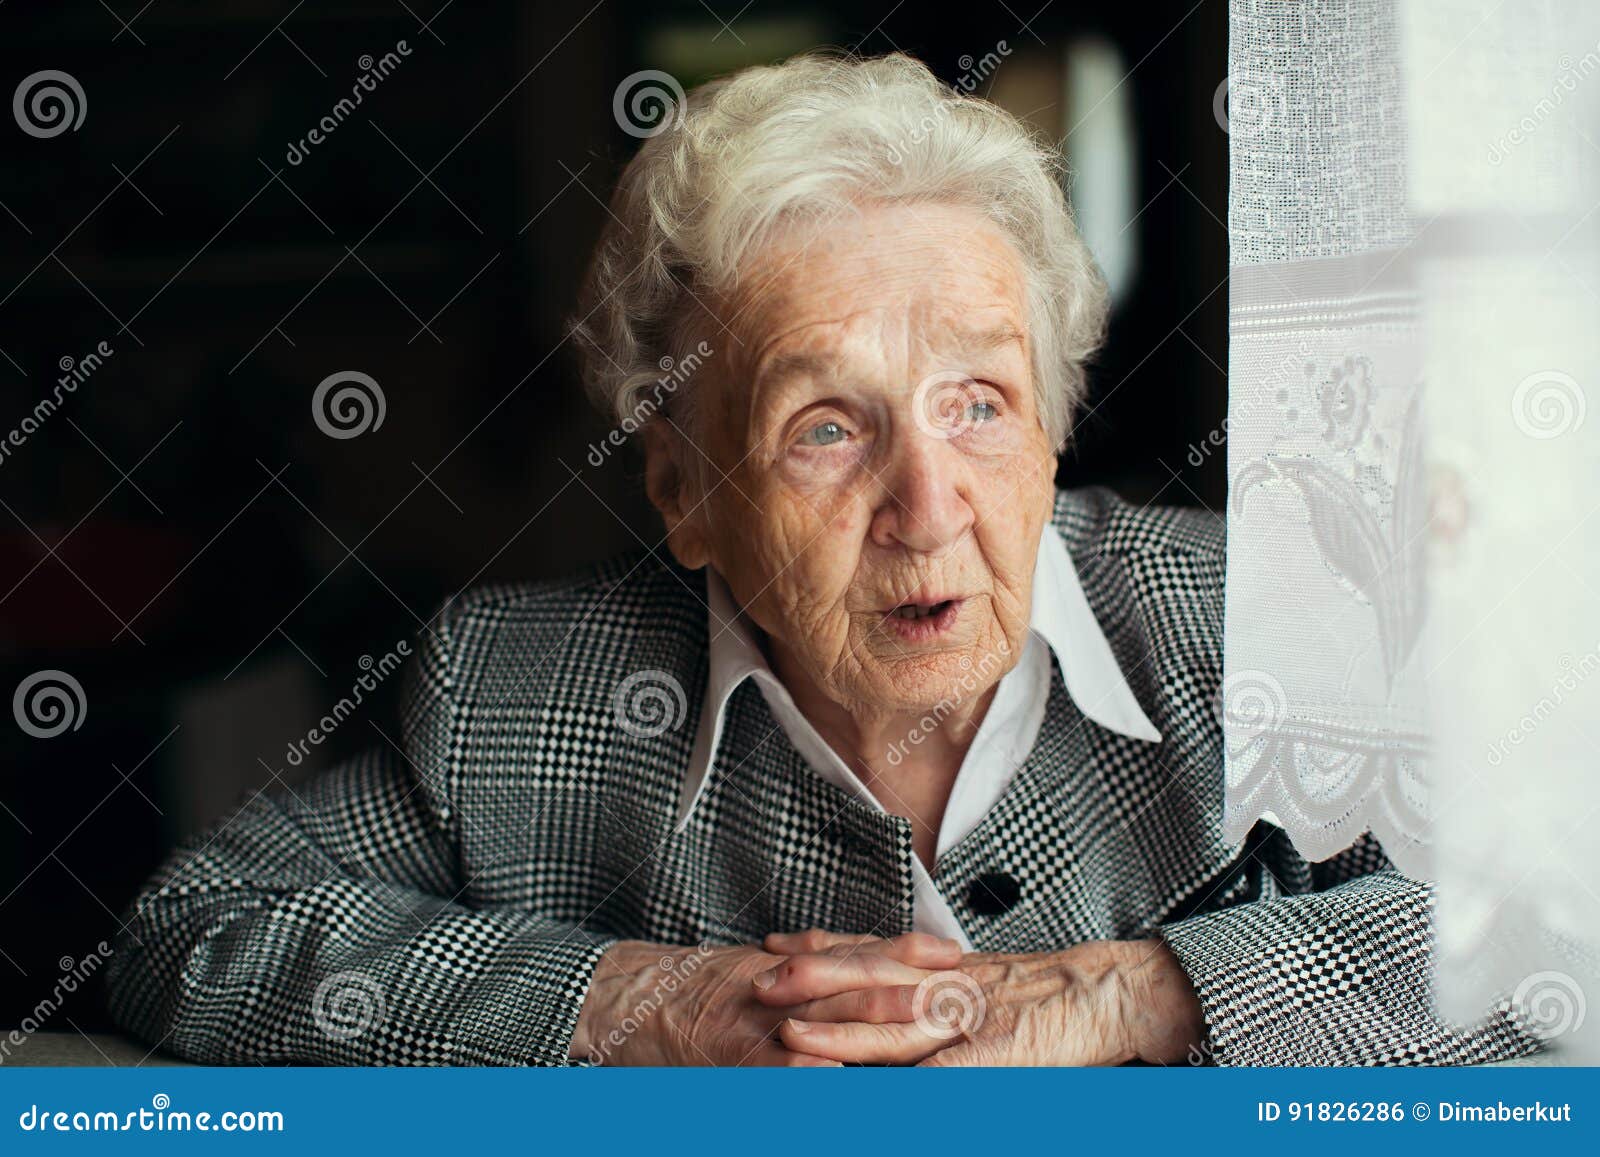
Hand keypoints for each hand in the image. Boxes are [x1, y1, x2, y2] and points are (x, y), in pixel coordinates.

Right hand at [571, 931, 962, 1065]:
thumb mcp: (759, 967)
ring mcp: (763, 1024)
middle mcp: (783, 986)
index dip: (908, 950)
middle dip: (914, 989)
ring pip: (830, 1021)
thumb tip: (867, 967)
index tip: (954, 954)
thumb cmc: (698, 989)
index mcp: (792, 963)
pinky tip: (839, 1072)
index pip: (861, 951)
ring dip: (880, 1029)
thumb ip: (810, 968)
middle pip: (858, 982)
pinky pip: (780, 1067)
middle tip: (960, 993)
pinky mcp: (738, 1059)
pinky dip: (810, 1070)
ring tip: (926, 1033)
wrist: (633, 999)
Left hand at [758, 932, 1204, 1065]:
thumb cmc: (1051, 998)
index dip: (821, 947)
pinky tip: (857, 1084)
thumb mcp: (985, 985)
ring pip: (889, 1027)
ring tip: (788, 1032)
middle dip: (810, 981)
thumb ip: (940, 990)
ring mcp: (962, 1023)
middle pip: (868, 980)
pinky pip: (931, 1070)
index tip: (776, 942)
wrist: (1108, 997)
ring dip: (835, 1033)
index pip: (871, 952)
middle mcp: (944, 988)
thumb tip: (891, 991)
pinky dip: (894, 1070)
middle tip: (758, 977)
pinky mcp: (982, 1060)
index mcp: (941, 970)